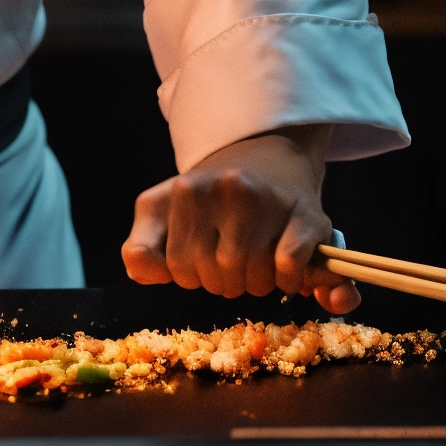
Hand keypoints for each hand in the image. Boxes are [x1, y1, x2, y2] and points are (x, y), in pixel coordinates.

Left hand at [119, 125, 359, 313]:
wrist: (265, 159)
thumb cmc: (208, 198)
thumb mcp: (162, 212)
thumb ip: (142, 245)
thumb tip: (138, 268)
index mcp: (187, 190)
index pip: (179, 268)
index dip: (192, 277)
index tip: (203, 261)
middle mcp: (228, 189)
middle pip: (219, 274)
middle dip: (224, 284)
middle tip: (233, 269)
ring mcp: (269, 199)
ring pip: (253, 275)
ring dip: (256, 285)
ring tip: (256, 268)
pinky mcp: (307, 214)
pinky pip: (290, 266)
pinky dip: (289, 281)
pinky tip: (285, 271)